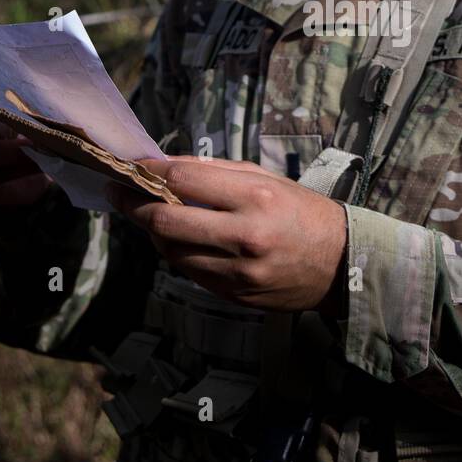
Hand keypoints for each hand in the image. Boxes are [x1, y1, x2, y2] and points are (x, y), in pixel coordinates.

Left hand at [107, 156, 347, 313]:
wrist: (342, 263)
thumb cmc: (303, 213)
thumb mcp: (267, 179)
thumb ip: (216, 172)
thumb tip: (165, 166)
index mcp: (255, 196)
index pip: (184, 179)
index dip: (150, 172)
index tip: (133, 167)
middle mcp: (245, 235)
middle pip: (165, 219)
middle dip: (134, 205)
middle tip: (118, 194)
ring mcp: (239, 272)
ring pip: (171, 251)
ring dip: (154, 232)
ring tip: (151, 216)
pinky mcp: (235, 295)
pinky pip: (190, 273)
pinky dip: (178, 254)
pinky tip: (180, 240)